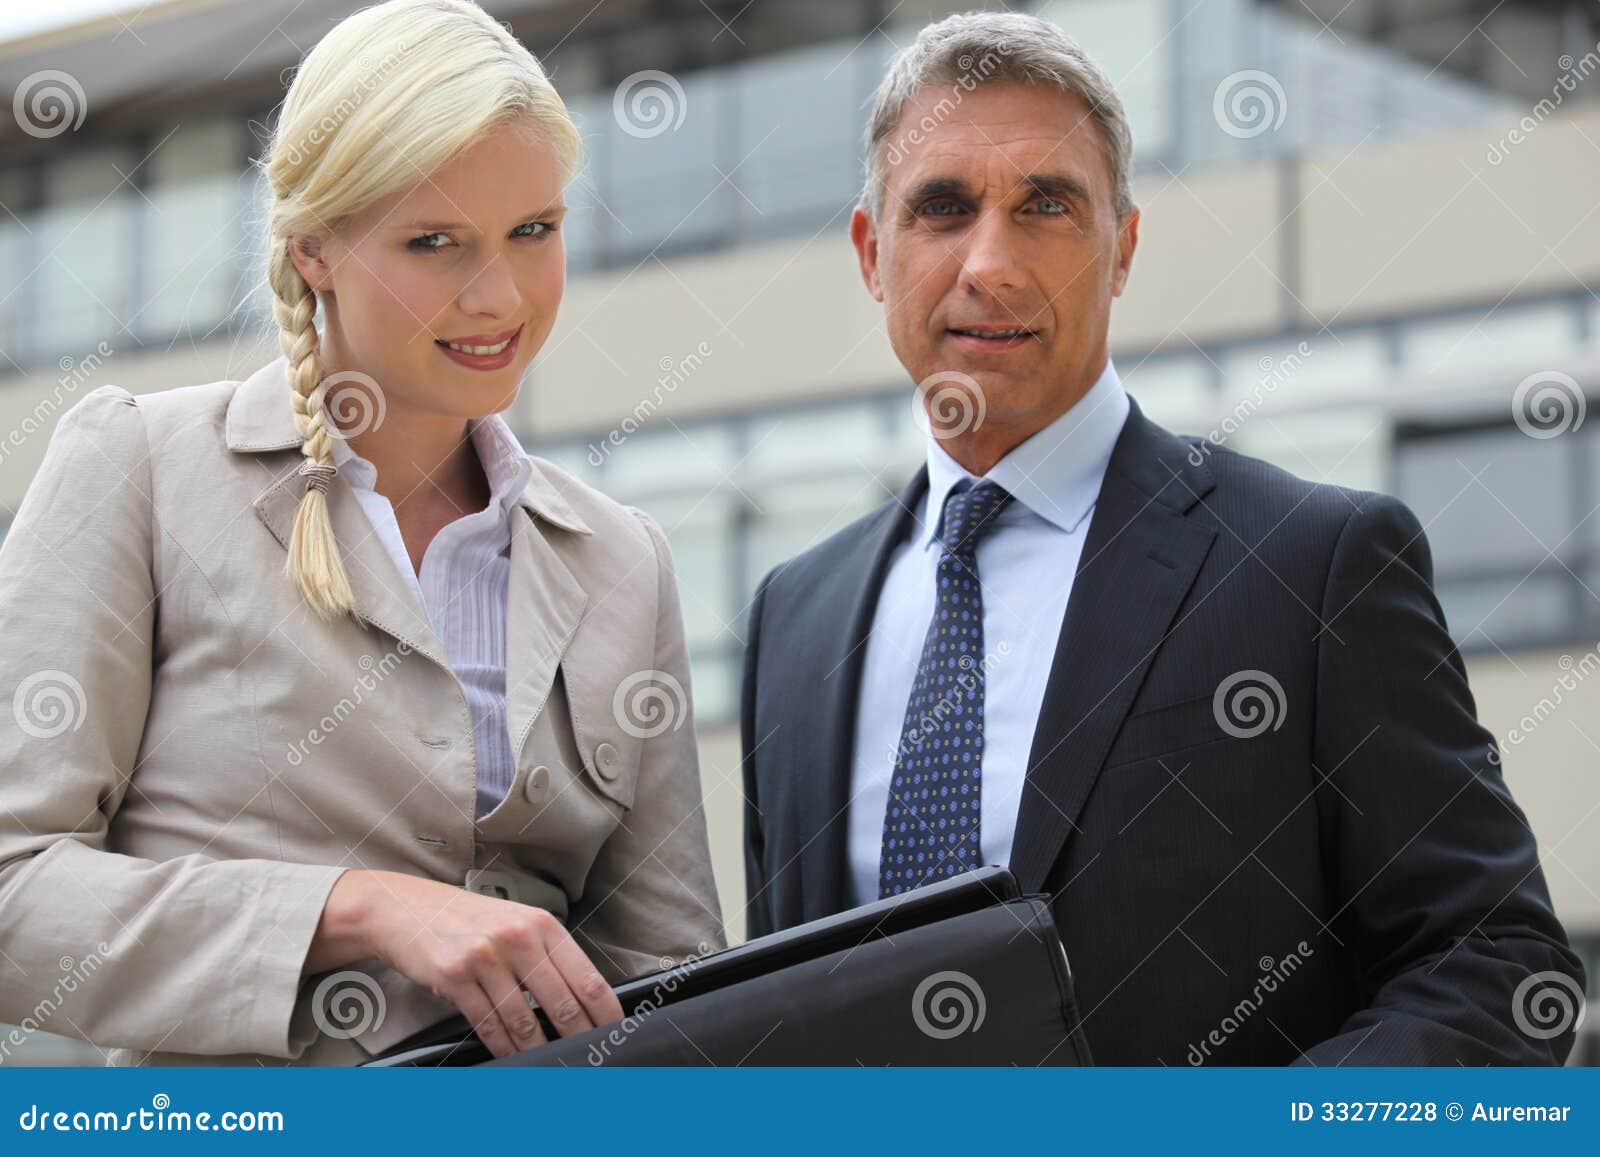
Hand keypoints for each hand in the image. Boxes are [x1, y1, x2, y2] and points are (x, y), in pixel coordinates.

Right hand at [319, 868, 624, 1058]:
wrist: (406, 908)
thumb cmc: (467, 920)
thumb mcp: (516, 923)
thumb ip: (547, 954)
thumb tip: (583, 998)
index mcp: (542, 925)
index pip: (588, 977)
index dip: (607, 1013)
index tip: (614, 1034)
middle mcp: (518, 938)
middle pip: (562, 1004)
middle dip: (579, 1038)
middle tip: (587, 1059)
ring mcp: (486, 957)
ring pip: (525, 1021)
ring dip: (540, 1049)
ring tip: (552, 1063)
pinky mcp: (456, 977)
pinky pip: (489, 1025)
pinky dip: (504, 1047)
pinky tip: (514, 1056)